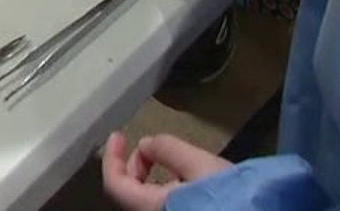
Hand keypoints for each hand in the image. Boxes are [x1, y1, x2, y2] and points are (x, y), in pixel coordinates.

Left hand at [101, 132, 230, 210]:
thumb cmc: (227, 196)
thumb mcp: (199, 164)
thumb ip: (168, 149)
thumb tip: (146, 144)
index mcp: (152, 207)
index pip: (116, 185)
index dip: (112, 158)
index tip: (118, 135)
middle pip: (128, 192)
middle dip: (134, 165)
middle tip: (149, 147)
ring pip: (145, 199)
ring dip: (148, 176)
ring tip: (166, 158)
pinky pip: (161, 204)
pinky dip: (161, 187)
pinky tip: (180, 177)